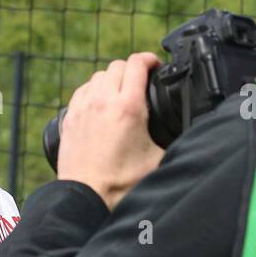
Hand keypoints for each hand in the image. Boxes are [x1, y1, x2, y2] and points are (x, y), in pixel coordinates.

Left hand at [56, 52, 164, 209]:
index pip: (137, 64)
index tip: (156, 65)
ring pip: (97, 76)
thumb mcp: (158, 158)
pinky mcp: (69, 119)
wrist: (87, 197)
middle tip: (141, 80)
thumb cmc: (122, 183)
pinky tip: (99, 102)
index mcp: (129, 107)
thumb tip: (186, 133)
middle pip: (117, 66)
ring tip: (121, 91)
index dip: (149, 59)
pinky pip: (81, 92)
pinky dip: (92, 91)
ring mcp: (83, 108)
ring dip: (111, 78)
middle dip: (132, 68)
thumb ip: (170, 138)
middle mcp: (103, 102)